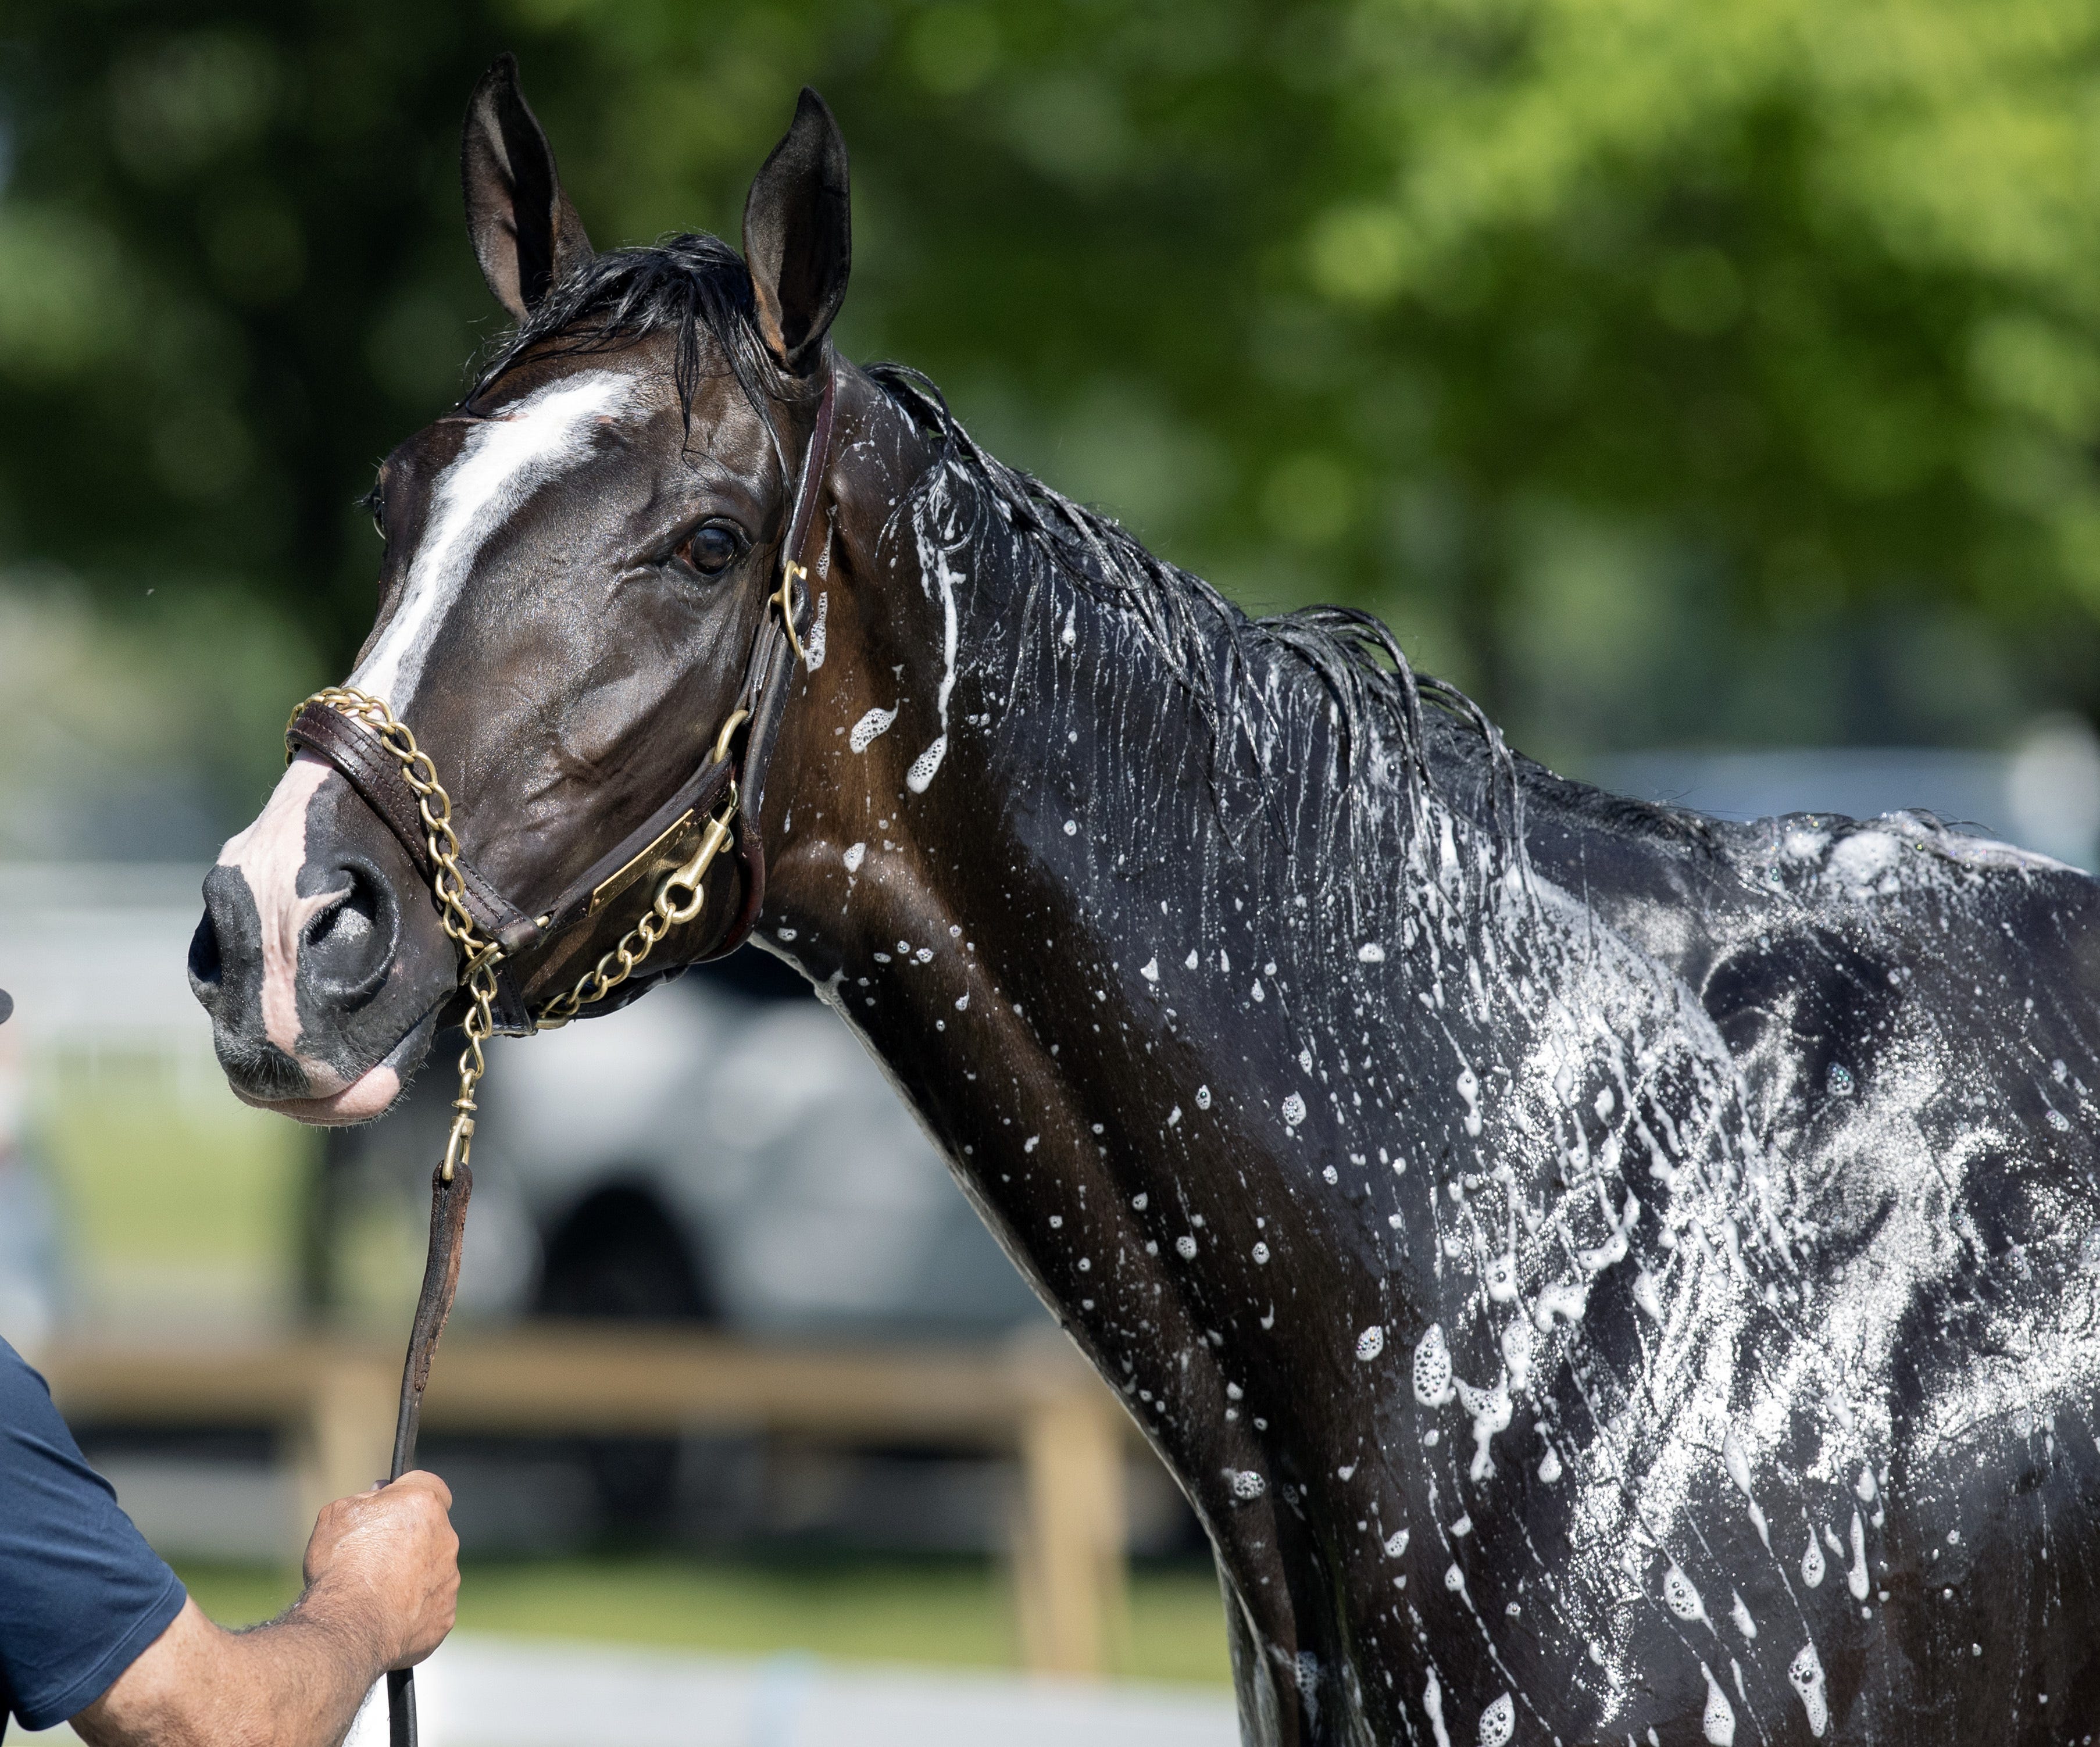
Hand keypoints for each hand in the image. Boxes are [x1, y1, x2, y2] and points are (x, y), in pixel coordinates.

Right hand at [300, 1470, 458, 1669]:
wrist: (349, 1625)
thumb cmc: (340, 1566)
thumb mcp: (338, 1514)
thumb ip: (365, 1499)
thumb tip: (381, 1494)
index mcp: (423, 1504)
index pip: (428, 1486)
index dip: (408, 1496)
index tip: (390, 1509)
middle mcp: (446, 1538)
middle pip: (430, 1531)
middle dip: (408, 1540)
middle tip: (374, 1559)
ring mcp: (449, 1579)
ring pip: (432, 1571)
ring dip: (411, 1577)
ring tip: (375, 1593)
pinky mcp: (445, 1614)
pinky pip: (430, 1607)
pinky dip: (411, 1611)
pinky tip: (385, 1617)